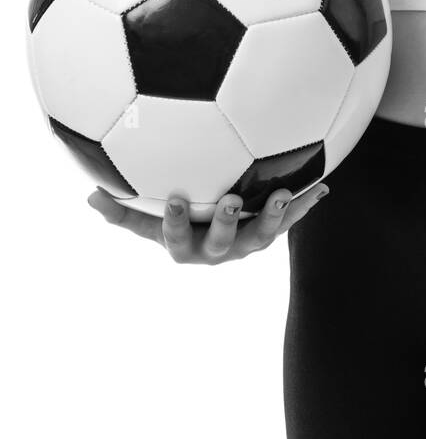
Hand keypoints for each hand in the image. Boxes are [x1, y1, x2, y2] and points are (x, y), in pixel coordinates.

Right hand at [86, 184, 329, 263]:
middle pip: (224, 243)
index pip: (176, 239)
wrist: (212, 237)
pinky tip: (322, 188)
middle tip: (235, 199)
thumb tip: (89, 196)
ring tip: (286, 194)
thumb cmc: (176, 223)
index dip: (176, 223)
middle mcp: (217, 250)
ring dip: (276, 216)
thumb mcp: (146, 221)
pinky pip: (290, 221)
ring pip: (262, 235)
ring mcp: (245, 243)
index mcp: (185, 247)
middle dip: (229, 223)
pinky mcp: (270, 232)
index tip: (175, 200)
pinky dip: (306, 204)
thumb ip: (122, 213)